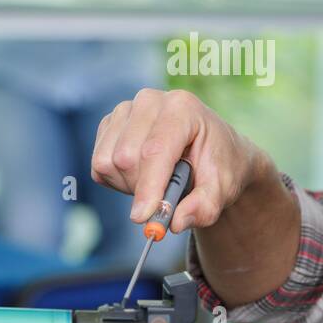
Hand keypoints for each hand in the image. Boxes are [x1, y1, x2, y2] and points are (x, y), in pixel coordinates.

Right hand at [91, 88, 260, 232]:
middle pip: (126, 157)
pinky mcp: (110, 124)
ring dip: (129, 185)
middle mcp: (150, 101)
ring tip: (157, 180)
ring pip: (107, 162)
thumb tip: (175, 221)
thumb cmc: (219, 166)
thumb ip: (204, 206)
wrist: (211, 149)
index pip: (155, 150)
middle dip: (142, 188)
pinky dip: (117, 180)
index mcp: (182, 108)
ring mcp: (126, 110)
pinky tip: (142, 173)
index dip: (148, 186)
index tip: (143, 217)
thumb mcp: (223, 189)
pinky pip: (99, 165)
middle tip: (167, 195)